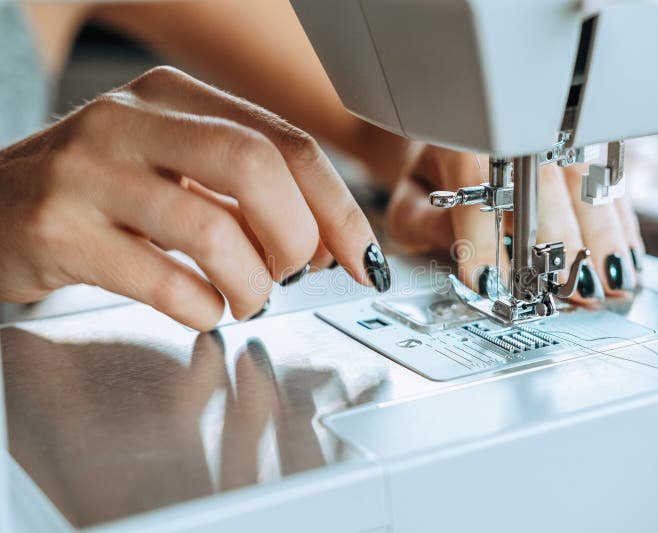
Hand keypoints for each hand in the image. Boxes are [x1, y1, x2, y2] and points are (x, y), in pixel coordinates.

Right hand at [0, 66, 389, 329]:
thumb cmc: (100, 193)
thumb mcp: (175, 166)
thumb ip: (247, 191)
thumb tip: (327, 239)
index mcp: (175, 98)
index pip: (287, 143)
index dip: (338, 208)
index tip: (362, 258)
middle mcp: (130, 121)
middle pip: (256, 168)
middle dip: (298, 235)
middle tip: (295, 273)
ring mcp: (89, 173)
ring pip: (210, 228)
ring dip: (252, 283)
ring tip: (248, 300)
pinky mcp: (58, 231)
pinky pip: (160, 278)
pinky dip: (201, 305)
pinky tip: (203, 308)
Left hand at [386, 145, 644, 302]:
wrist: (454, 140)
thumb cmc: (433, 181)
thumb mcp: (413, 204)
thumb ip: (429, 229)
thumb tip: (469, 266)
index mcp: (457, 142)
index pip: (476, 192)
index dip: (484, 242)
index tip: (492, 284)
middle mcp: (511, 133)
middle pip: (543, 185)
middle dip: (559, 244)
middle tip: (570, 290)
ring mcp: (551, 137)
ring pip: (585, 184)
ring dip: (600, 239)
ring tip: (608, 283)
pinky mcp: (581, 151)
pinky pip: (609, 186)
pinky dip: (620, 227)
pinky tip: (627, 261)